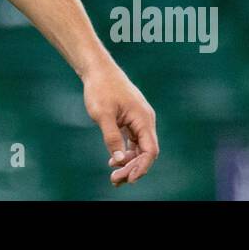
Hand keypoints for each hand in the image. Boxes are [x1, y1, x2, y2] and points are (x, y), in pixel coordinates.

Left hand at [82, 61, 158, 187]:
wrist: (97, 69)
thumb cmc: (100, 88)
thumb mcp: (103, 115)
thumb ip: (112, 138)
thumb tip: (120, 160)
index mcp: (143, 119)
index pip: (150, 150)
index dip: (141, 167)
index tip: (128, 179)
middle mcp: (145, 120)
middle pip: (145, 152)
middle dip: (132, 168)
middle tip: (114, 180)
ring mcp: (138, 120)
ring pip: (139, 147)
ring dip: (129, 162)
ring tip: (114, 176)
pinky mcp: (130, 119)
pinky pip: (133, 140)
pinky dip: (125, 151)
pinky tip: (114, 160)